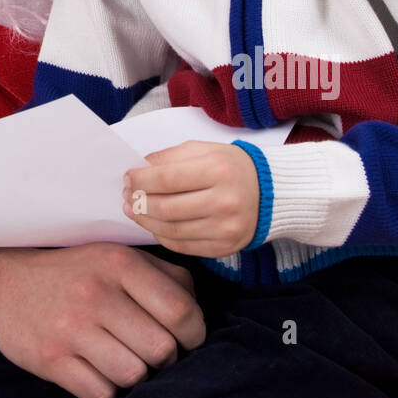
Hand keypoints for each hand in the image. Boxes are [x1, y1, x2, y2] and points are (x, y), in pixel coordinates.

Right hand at [0, 242, 206, 397]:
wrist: (1, 285)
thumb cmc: (72, 273)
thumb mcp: (113, 255)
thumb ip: (161, 275)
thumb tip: (198, 311)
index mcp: (118, 263)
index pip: (182, 310)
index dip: (194, 334)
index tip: (185, 337)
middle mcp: (96, 293)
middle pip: (162, 350)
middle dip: (164, 358)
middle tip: (150, 351)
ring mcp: (71, 328)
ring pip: (134, 376)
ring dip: (134, 375)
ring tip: (121, 358)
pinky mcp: (51, 360)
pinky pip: (101, 394)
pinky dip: (105, 389)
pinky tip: (95, 369)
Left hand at [123, 140, 260, 255]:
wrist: (271, 193)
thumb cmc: (231, 166)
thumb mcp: (204, 149)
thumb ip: (170, 157)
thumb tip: (140, 168)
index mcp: (218, 170)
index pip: (167, 178)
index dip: (141, 180)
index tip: (127, 178)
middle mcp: (224, 201)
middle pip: (167, 208)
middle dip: (139, 203)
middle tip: (126, 197)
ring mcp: (226, 228)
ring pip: (173, 231)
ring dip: (146, 222)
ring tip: (134, 212)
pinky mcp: (226, 248)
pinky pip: (185, 247)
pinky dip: (163, 237)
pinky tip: (154, 226)